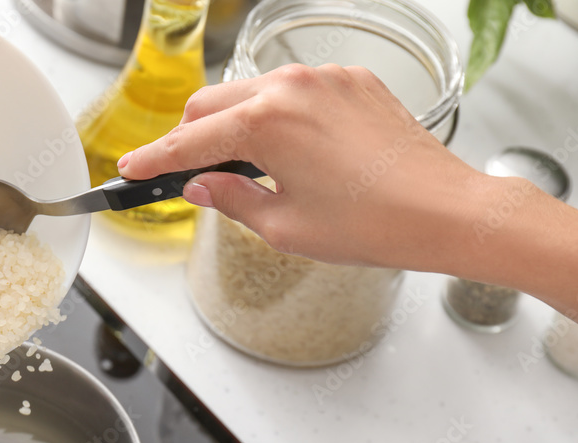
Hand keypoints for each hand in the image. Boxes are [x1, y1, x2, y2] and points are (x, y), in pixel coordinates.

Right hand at [117, 64, 488, 269]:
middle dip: (189, 137)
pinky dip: (276, 116)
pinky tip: (285, 152)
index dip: (154, 159)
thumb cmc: (373, 225)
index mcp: (266, 122)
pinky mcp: (354, 82)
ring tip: (239, 167)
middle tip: (181, 172)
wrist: (446, 211)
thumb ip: (231, 199)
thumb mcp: (284, 227)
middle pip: (213, 103)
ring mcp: (327, 79)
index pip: (189, 141)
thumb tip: (201, 185)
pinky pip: (295, 92)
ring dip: (232, 124)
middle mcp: (292, 87)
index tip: (131, 170)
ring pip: (252, 91)